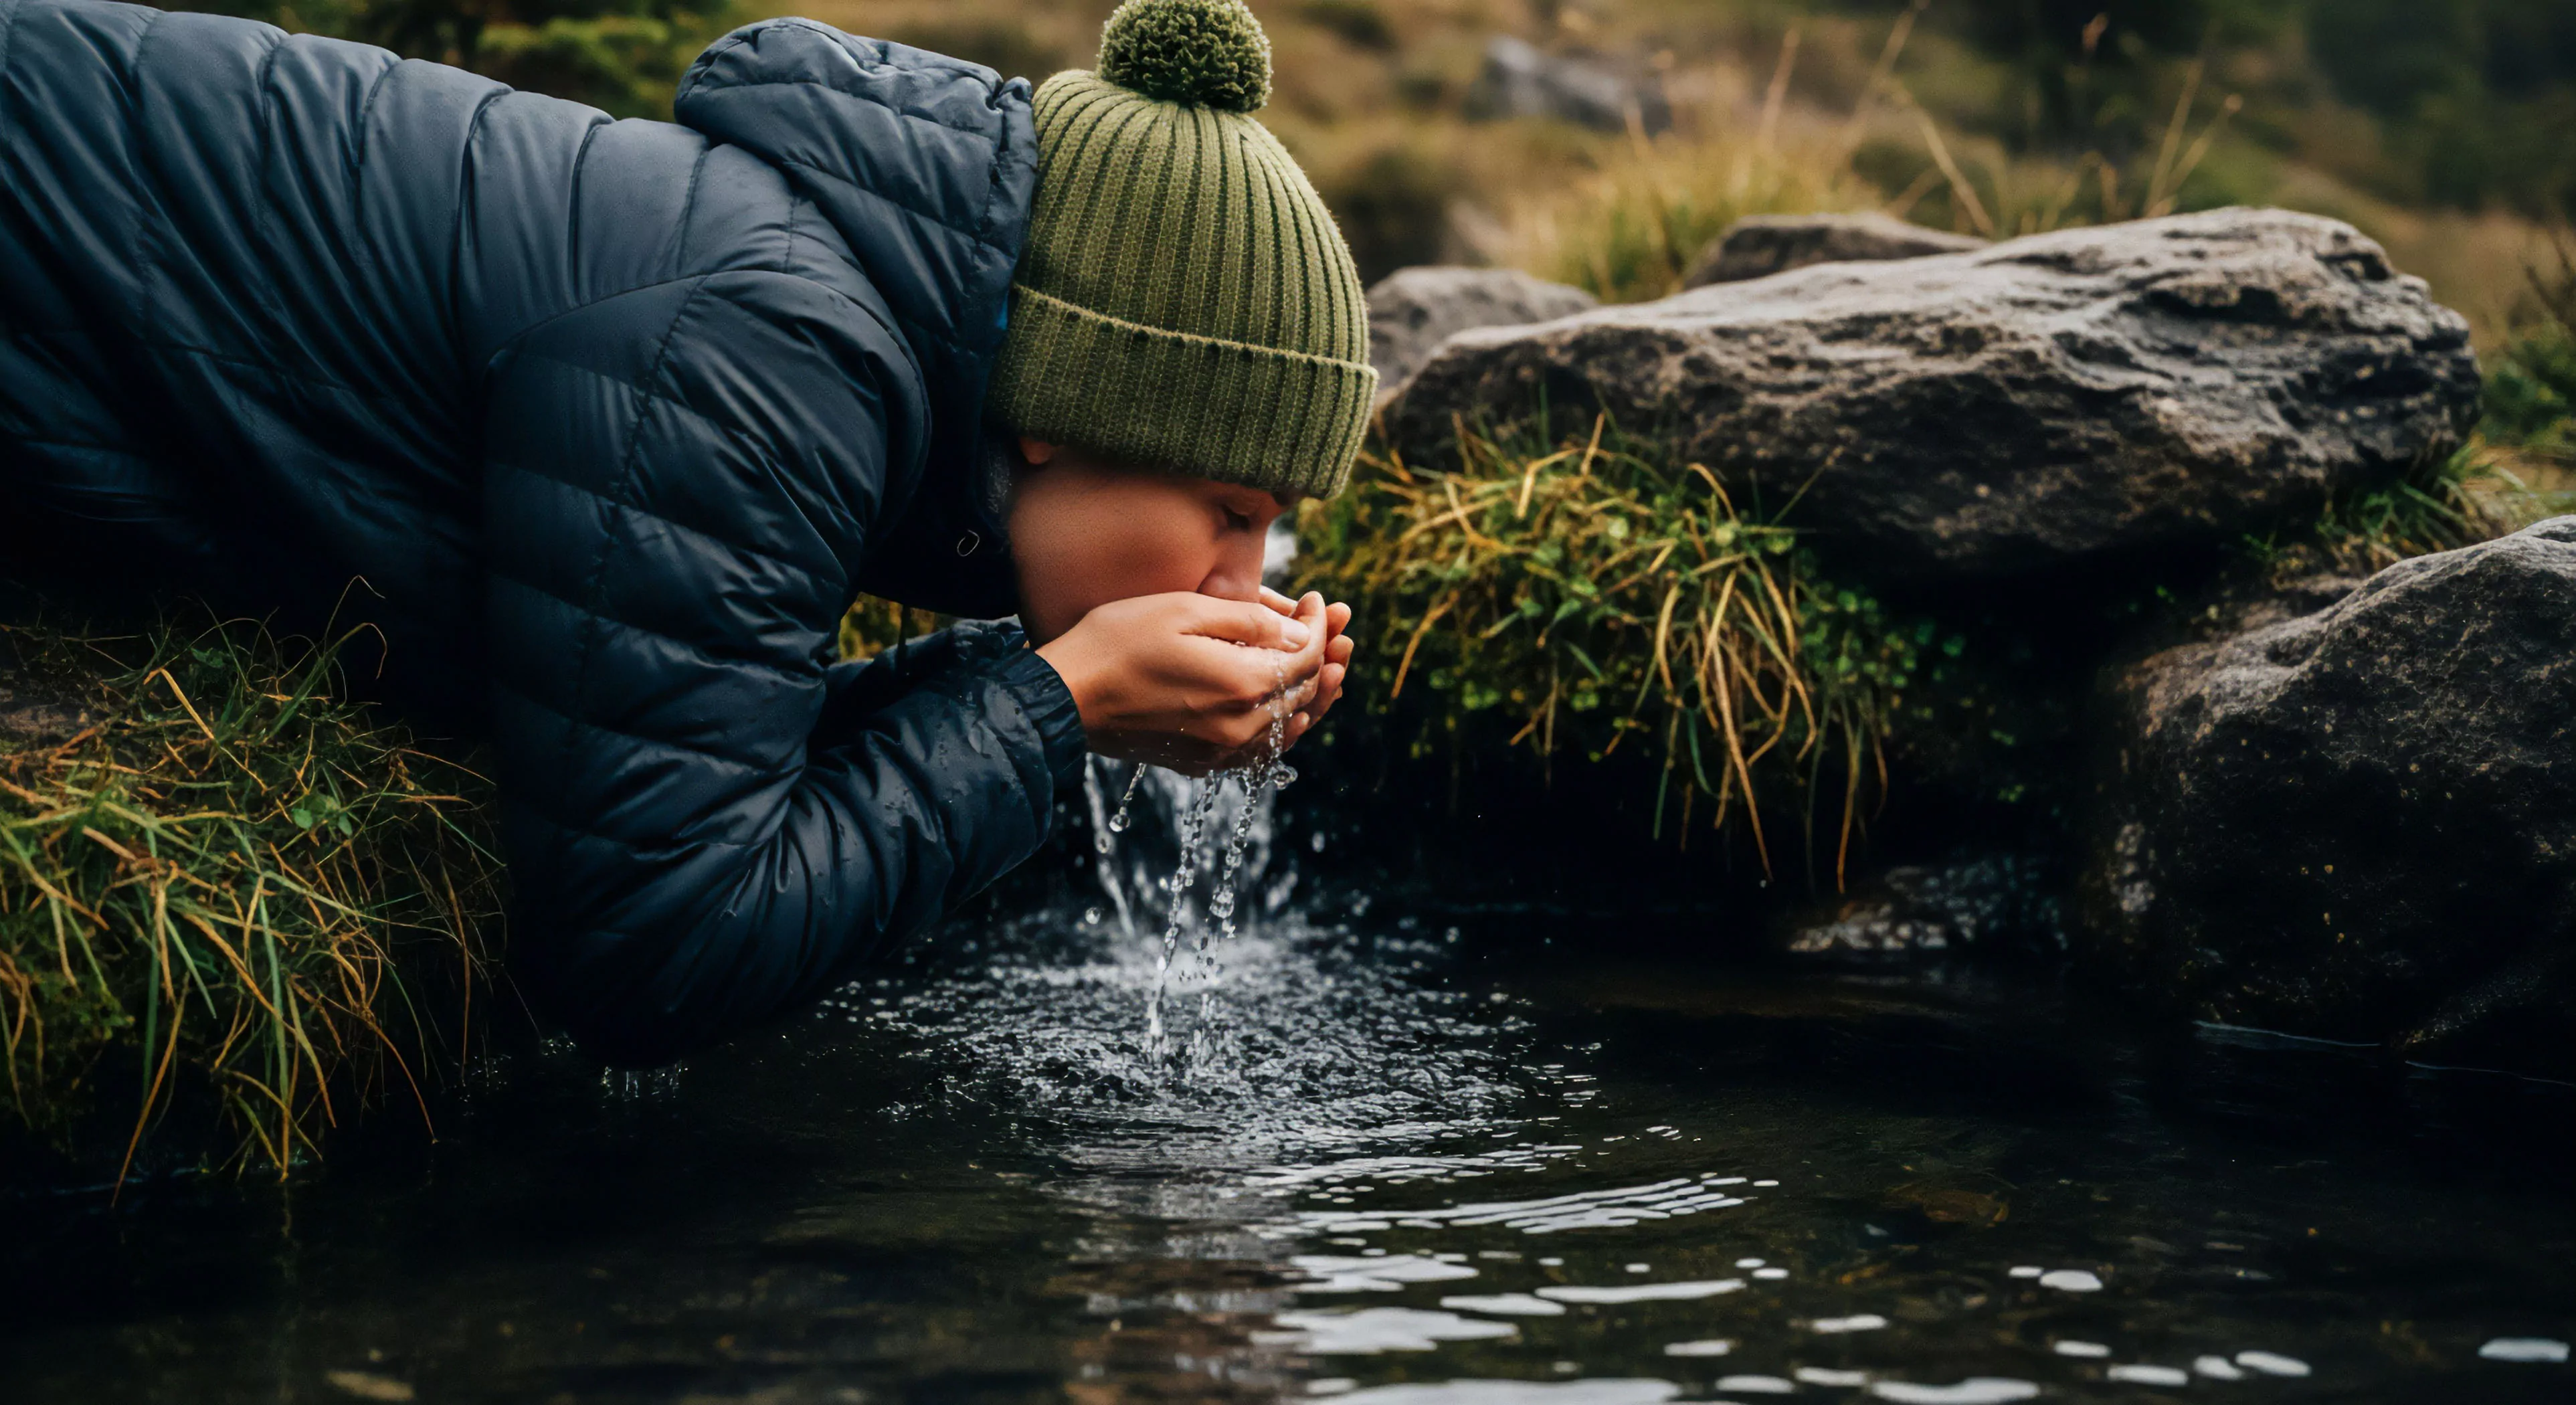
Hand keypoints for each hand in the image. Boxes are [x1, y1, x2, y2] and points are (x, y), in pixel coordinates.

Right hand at [1036, 591, 1328, 774]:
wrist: (1065, 698)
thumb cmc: (1117, 642)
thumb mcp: (1185, 611)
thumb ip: (1250, 622)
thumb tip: (1299, 632)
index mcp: (1242, 684)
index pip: (1306, 655)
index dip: (1319, 625)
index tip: (1316, 600)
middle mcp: (1240, 726)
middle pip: (1304, 692)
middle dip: (1324, 655)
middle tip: (1333, 627)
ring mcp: (1221, 750)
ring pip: (1289, 726)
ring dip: (1311, 694)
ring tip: (1326, 667)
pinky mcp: (1200, 762)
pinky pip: (1260, 751)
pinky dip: (1282, 728)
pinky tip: (1285, 711)